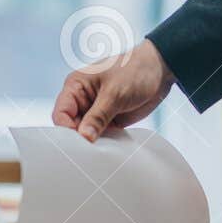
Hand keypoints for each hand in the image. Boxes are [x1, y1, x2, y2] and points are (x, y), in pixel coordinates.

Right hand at [51, 39, 175, 141]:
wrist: (160, 70)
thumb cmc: (135, 71)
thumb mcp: (115, 94)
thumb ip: (98, 116)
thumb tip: (84, 137)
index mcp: (75, 86)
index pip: (61, 113)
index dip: (66, 129)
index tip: (80, 142)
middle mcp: (82, 100)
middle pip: (70, 126)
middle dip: (79, 139)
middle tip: (91, 152)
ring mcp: (94, 111)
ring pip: (84, 133)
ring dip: (92, 143)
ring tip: (101, 152)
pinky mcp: (107, 120)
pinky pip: (99, 136)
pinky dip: (103, 143)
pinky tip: (110, 149)